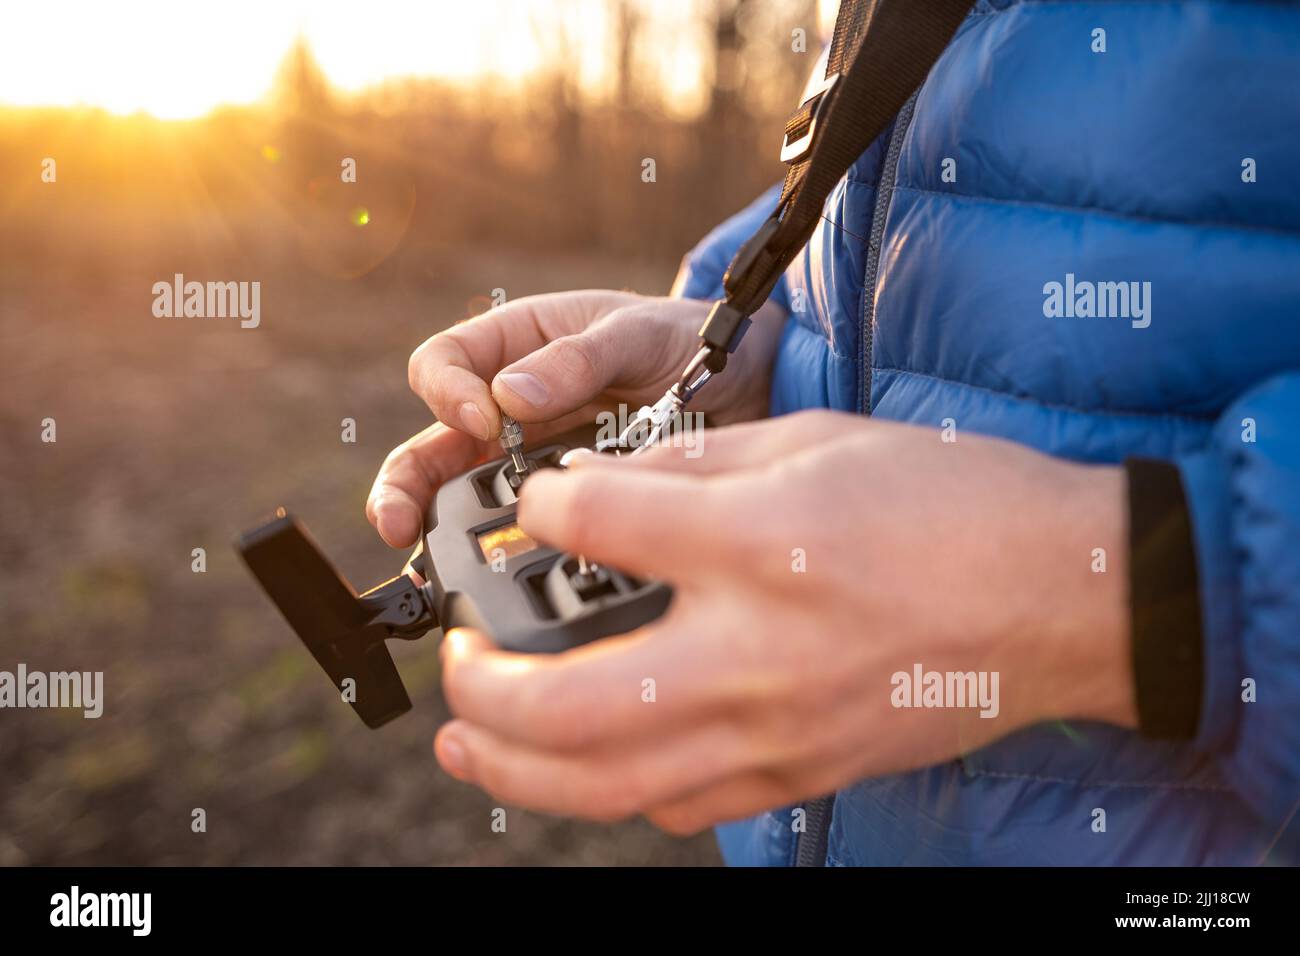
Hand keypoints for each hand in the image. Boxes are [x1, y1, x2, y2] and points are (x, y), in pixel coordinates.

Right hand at [366, 290, 787, 546]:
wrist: (754, 387)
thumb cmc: (692, 341)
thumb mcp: (641, 334)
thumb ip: (579, 359)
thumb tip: (508, 395)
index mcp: (517, 345)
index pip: (445, 362)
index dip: (449, 390)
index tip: (484, 418)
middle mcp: (510, 406)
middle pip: (431, 445)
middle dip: (405, 484)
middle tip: (399, 522)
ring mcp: (532, 460)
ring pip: (458, 496)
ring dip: (434, 529)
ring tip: (423, 563)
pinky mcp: (564, 504)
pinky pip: (516, 530)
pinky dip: (497, 553)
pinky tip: (491, 580)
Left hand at [432, 411, 1136, 832]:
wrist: (1061, 598)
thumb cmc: (946, 503)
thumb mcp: (812, 443)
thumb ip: (689, 468)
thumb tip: (593, 490)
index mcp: (758, 545)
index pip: (595, 527)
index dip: (539, 511)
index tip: (533, 509)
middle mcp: (755, 653)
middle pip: (563, 704)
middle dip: (479, 685)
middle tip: (458, 655)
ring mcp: (776, 733)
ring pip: (604, 786)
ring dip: (513, 770)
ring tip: (466, 741)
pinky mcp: (801, 774)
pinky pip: (676, 807)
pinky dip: (609, 790)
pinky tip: (588, 761)